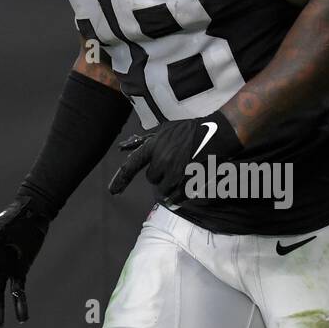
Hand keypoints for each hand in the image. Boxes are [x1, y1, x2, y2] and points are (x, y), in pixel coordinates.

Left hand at [108, 111, 244, 200]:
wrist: (215, 135)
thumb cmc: (188, 131)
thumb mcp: (163, 130)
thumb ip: (142, 141)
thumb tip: (122, 148)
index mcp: (153, 147)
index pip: (131, 166)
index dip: (121, 180)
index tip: (112, 191)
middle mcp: (161, 161)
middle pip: (152, 178)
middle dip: (159, 174)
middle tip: (173, 163)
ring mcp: (175, 173)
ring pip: (163, 189)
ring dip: (169, 184)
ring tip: (182, 170)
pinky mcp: (187, 184)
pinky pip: (176, 197)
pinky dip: (177, 196)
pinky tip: (185, 186)